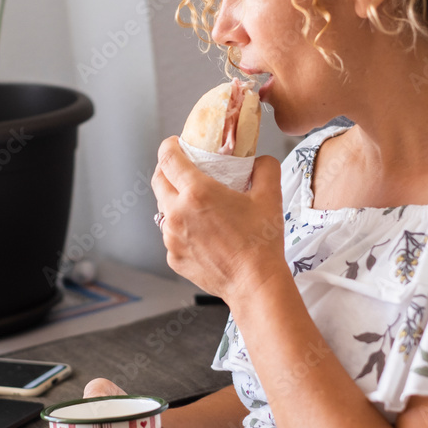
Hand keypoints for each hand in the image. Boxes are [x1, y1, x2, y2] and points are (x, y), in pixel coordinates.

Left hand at [152, 136, 285, 302]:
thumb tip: (260, 160)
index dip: (169, 145)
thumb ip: (265, 168)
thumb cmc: (261, 242)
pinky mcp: (173, 257)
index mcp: (197, 193)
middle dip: (167, 169)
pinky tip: (201, 232)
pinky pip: (172, 235)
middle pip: (158, 181)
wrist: (255, 283)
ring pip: (163, 209)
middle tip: (182, 167)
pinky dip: (182, 228)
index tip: (176, 143)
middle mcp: (177, 213)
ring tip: (195, 202)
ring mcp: (171, 238)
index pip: (168, 158)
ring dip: (174, 200)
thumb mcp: (269, 197)